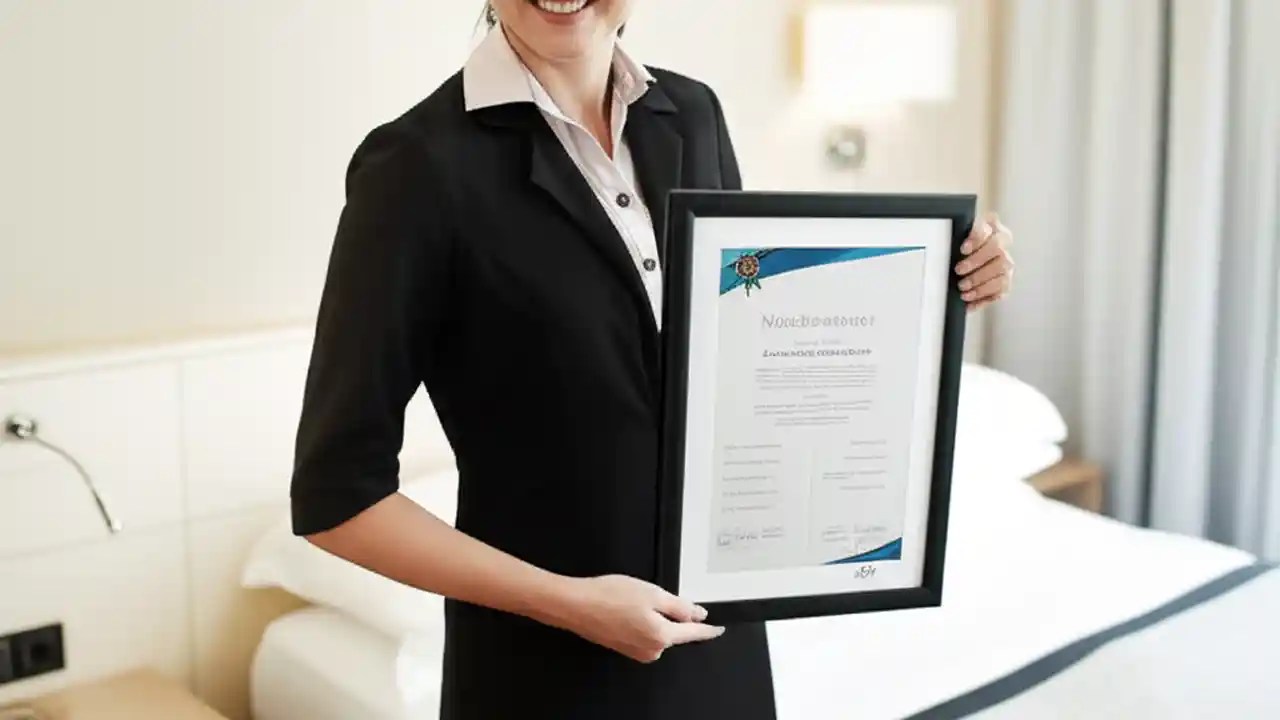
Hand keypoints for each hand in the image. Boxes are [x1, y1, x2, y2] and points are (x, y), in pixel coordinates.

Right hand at [555, 575, 724, 662]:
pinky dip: (642, 621)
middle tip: (651, 594)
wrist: (576, 606)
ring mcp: (637, 652)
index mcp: (662, 636)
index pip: (693, 633)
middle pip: (674, 631)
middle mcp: (652, 650)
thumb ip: (680, 606)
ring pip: (658, 632)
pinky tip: (626, 608)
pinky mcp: (625, 648)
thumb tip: (699, 615)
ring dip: (655, 617)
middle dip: (672, 614)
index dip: (708, 629)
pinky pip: (644, 634)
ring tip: (633, 599)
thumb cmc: (611, 596)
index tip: (720, 628)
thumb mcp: (652, 594)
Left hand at [956, 212, 1013, 311]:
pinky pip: (1001, 290)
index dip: (976, 239)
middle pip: (997, 249)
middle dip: (977, 261)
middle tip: (959, 270)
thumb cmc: (960, 246)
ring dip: (981, 282)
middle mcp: (1002, 242)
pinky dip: (984, 298)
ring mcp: (1006, 262)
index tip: (963, 249)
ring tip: (963, 289)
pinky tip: (970, 302)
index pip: (987, 229)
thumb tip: (939, 245)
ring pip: (1002, 270)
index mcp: (990, 226)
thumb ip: (952, 239)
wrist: (966, 259)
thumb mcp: (956, 238)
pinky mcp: (1006, 280)